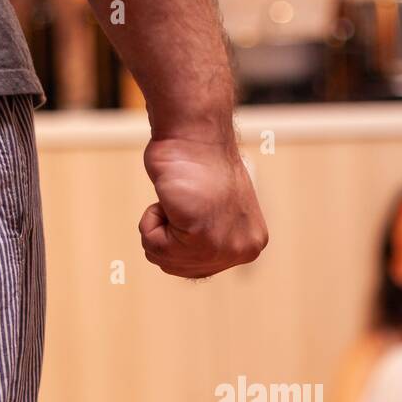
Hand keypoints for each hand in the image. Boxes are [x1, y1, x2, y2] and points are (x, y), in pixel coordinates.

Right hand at [139, 136, 267, 278]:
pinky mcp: (201, 238)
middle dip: (167, 234)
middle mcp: (244, 250)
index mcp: (251, 244)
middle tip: (186, 201)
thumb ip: (212, 236)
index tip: (195, 205)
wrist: (194, 134)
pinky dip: (151, 220)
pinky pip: (153, 245)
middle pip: (179, 268)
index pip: (198, 267)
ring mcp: (225, 247)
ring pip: (164, 259)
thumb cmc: (197, 164)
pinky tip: (171, 198)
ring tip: (180, 199)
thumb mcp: (216, 211)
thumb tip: (196, 251)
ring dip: (158, 227)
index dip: (179, 237)